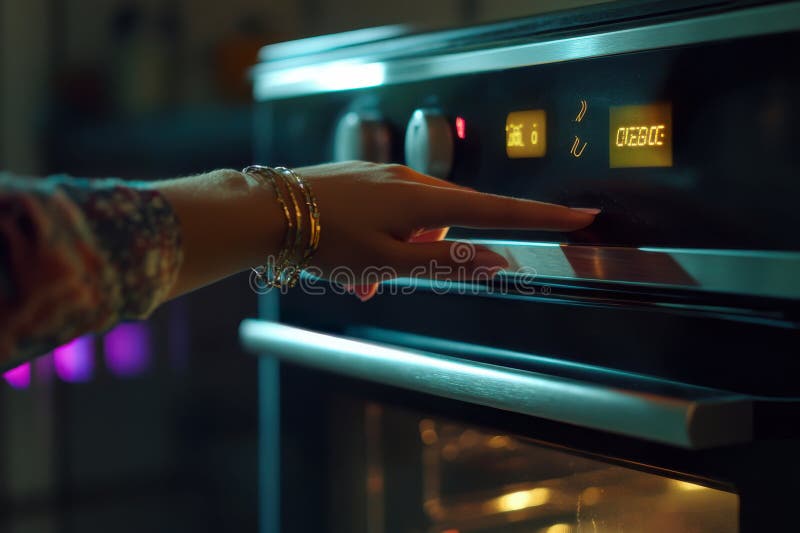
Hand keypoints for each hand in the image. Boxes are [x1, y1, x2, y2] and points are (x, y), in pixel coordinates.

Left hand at [294, 161, 597, 300]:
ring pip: (418, 220)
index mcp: (423, 201)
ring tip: (364, 278)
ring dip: (403, 252)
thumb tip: (496, 263)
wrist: (266, 211)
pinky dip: (386, 240)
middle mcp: (408, 181)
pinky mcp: (365, 178)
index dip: (540, 218)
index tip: (579, 216)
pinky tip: (357, 262)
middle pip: (452, 220)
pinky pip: (394, 211)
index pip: (497, 211)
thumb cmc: (325, 240)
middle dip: (436, 253)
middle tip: (389, 277)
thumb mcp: (389, 263)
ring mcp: (384, 176)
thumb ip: (446, 265)